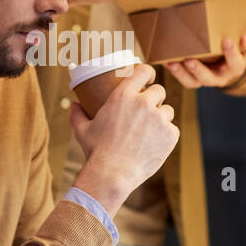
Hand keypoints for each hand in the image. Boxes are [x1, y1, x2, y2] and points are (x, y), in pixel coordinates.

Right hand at [69, 63, 178, 213]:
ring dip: (161, 117)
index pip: (143, 71)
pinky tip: (155, 143)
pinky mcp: (170, 135)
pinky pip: (172, 129)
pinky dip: (166, 136)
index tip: (148, 79)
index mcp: (123, 96)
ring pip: (167, 111)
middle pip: (159, 90)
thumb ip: (77, 114)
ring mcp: (159, 119)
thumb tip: (73, 105)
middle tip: (147, 110)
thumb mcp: (82, 130)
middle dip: (154, 98)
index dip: (148, 73)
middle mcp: (144, 103)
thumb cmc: (96, 152)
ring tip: (150, 130)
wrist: (112, 175)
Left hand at [165, 29, 245, 89]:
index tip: (227, 40)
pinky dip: (173, 70)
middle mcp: (219, 76)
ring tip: (172, 62)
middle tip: (189, 60)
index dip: (232, 54)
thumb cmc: (241, 45)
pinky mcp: (192, 75)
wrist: (231, 51)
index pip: (235, 65)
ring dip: (181, 73)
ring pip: (192, 82)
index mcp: (235, 68)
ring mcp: (204, 77)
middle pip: (209, 79)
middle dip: (198, 71)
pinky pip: (182, 77)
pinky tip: (164, 59)